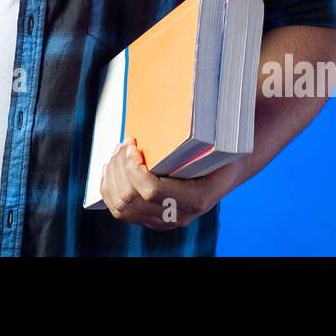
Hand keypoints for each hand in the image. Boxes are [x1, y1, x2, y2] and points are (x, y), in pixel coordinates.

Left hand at [99, 137, 228, 230]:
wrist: (226, 172)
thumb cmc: (218, 152)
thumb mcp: (213, 144)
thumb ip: (190, 141)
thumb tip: (164, 114)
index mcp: (195, 199)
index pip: (151, 192)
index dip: (133, 169)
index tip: (132, 146)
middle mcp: (177, 216)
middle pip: (131, 199)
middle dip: (120, 167)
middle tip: (125, 144)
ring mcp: (163, 221)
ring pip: (121, 207)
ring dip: (113, 176)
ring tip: (118, 152)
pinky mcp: (151, 219)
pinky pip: (121, 211)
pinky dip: (109, 189)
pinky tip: (111, 169)